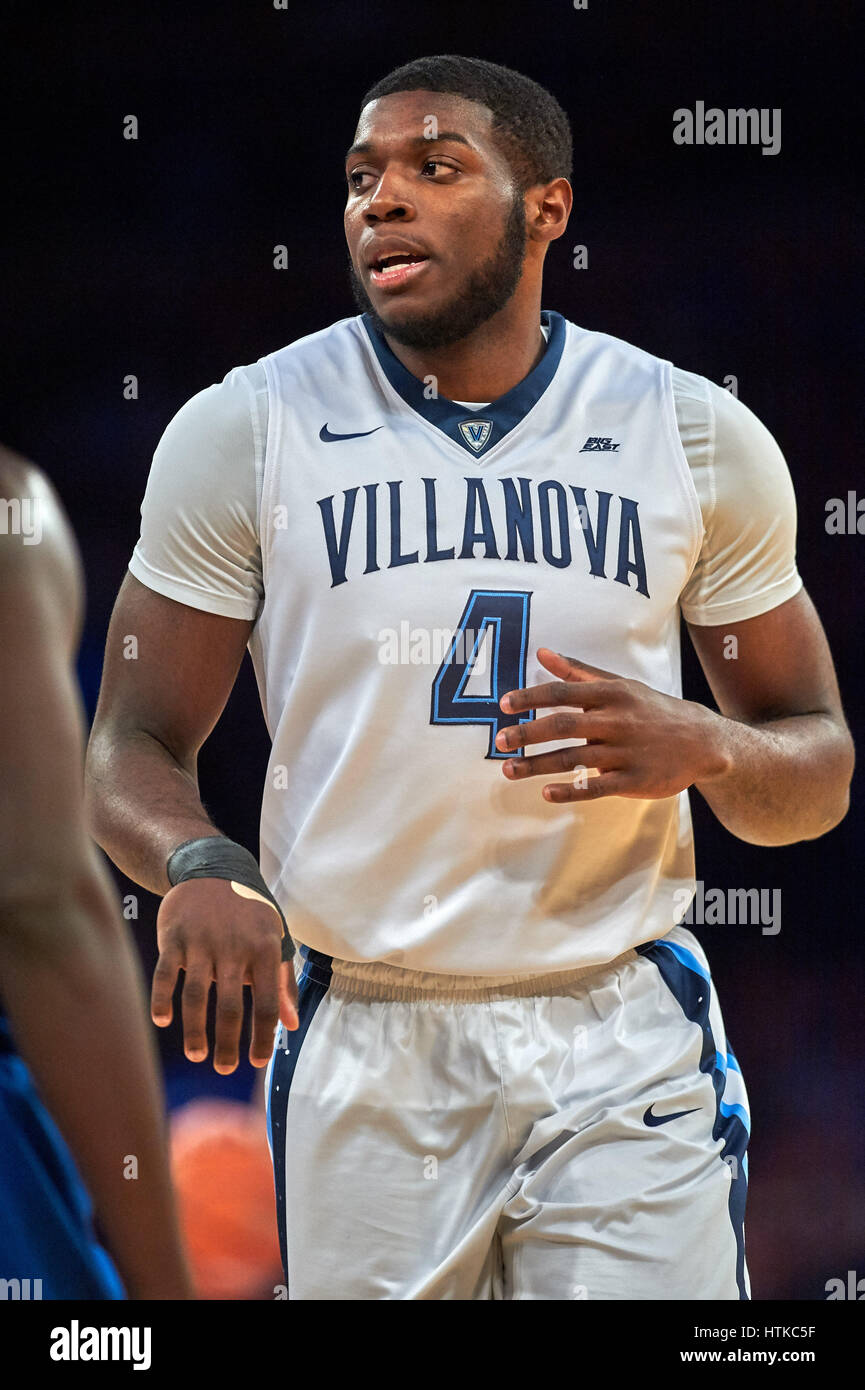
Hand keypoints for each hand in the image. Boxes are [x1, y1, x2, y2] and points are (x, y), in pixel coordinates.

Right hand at [151, 878, 298, 1072]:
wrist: (212, 869)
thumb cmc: (249, 911)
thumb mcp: (275, 937)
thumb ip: (283, 981)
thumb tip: (290, 1024)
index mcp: (264, 950)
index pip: (267, 1003)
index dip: (262, 1036)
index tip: (256, 1061)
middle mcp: (234, 948)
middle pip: (231, 1006)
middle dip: (228, 1043)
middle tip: (225, 1068)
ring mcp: (202, 943)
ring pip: (197, 995)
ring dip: (195, 1030)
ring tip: (197, 1054)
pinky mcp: (174, 937)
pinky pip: (166, 974)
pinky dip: (161, 999)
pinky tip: (161, 1021)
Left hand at [495, 647, 728, 803]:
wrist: (703, 741)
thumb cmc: (652, 710)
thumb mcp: (619, 685)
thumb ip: (578, 672)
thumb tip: (542, 653)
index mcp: (612, 695)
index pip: (564, 693)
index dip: (532, 697)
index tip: (504, 704)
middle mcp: (617, 721)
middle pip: (564, 725)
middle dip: (528, 733)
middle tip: (500, 741)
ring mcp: (626, 752)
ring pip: (575, 759)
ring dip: (539, 765)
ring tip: (509, 770)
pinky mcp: (635, 780)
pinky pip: (597, 787)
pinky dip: (572, 790)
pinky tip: (547, 793)